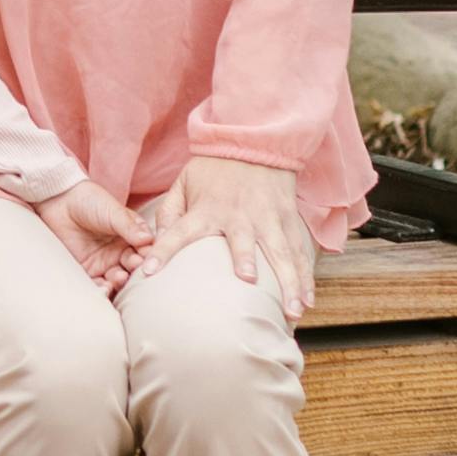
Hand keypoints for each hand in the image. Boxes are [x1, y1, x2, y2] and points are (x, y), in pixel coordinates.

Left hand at [30, 174, 151, 278]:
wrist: (60, 201)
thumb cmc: (90, 201)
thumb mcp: (112, 211)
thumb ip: (129, 226)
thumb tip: (148, 240)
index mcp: (132, 237)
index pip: (145, 251)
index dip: (148, 257)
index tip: (150, 260)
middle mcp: (120, 253)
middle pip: (133, 268)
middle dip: (136, 271)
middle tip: (135, 270)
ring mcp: (104, 263)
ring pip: (117, 279)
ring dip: (120, 282)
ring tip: (119, 277)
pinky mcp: (87, 271)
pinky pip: (97, 285)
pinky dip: (102, 289)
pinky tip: (104, 288)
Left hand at [155, 154, 316, 323]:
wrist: (256, 143)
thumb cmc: (214, 170)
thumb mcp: (183, 183)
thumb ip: (168, 214)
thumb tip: (152, 245)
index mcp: (207, 209)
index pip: (179, 232)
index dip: (162, 251)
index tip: (148, 273)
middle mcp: (239, 216)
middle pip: (244, 241)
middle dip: (246, 260)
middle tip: (249, 281)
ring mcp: (268, 219)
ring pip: (281, 254)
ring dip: (289, 283)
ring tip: (292, 312)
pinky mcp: (288, 221)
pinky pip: (299, 254)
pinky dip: (306, 278)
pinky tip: (308, 302)